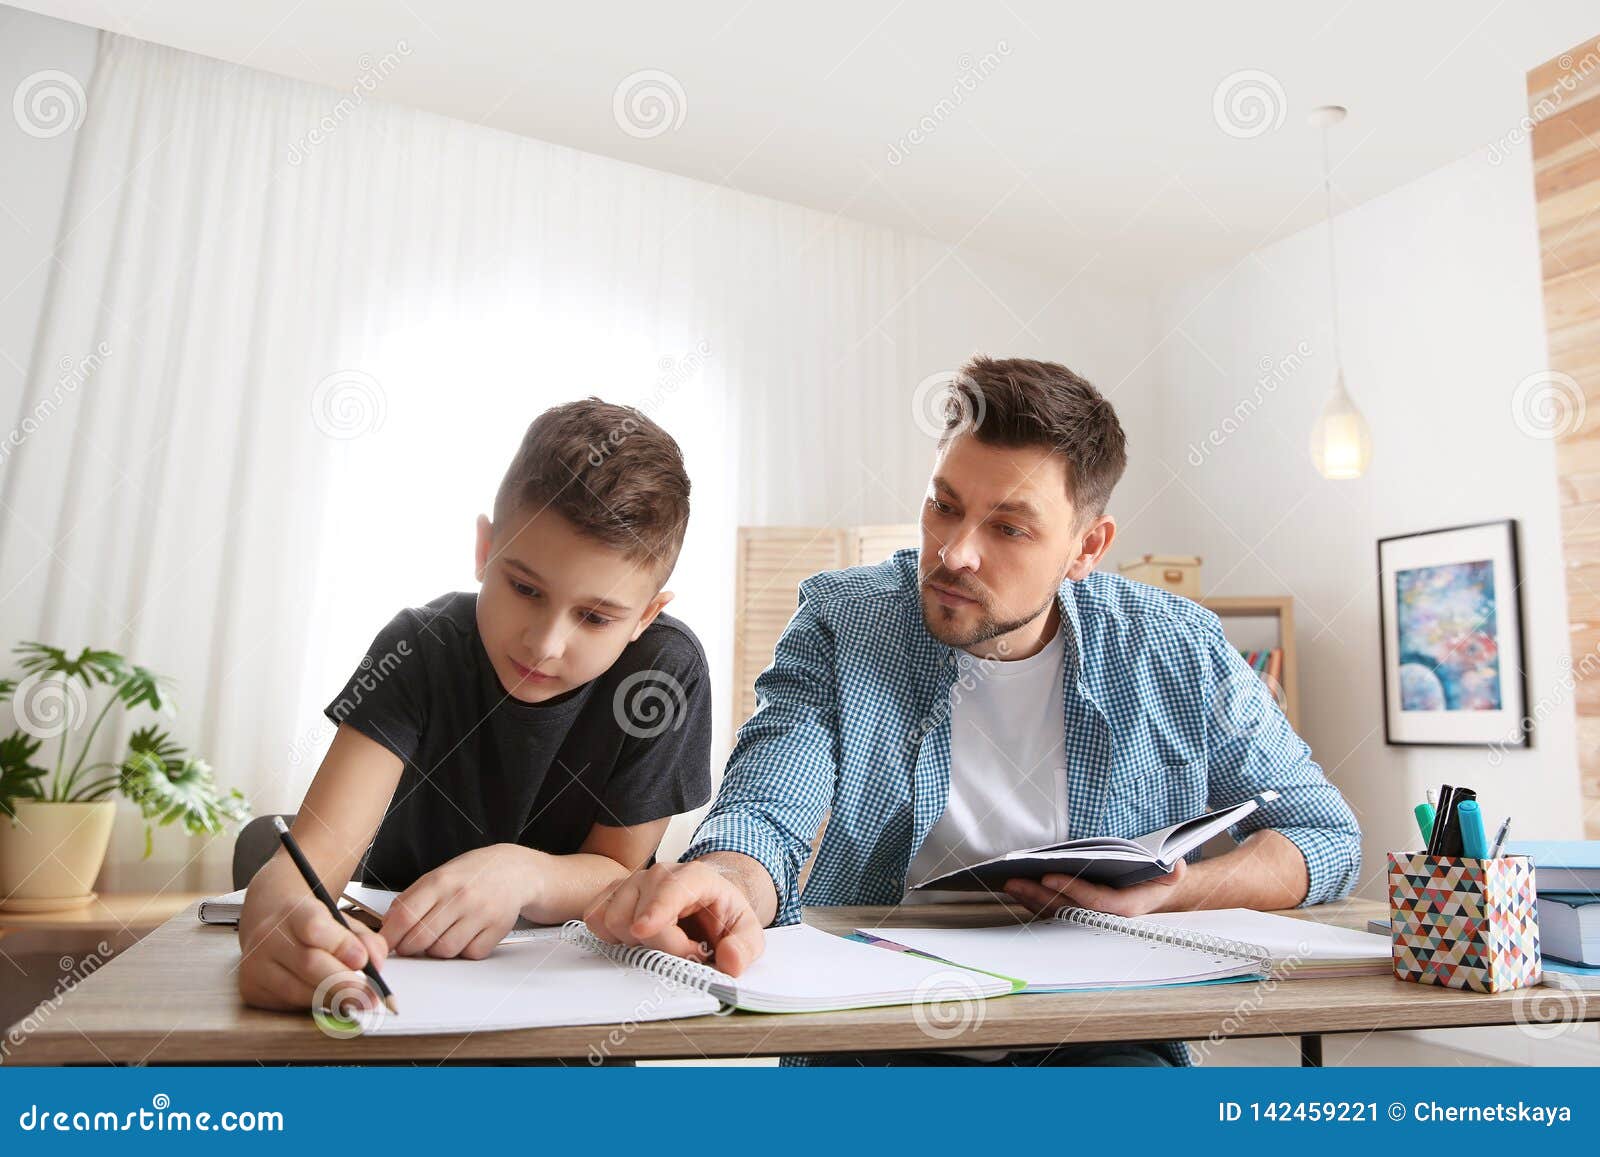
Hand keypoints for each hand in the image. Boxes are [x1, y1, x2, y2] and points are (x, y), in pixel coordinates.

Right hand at [238, 891, 388, 1011]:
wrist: (273, 930)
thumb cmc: (313, 928)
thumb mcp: (342, 922)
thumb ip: (365, 940)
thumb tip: (376, 965)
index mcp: (294, 912)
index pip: (315, 927)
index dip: (341, 946)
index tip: (363, 961)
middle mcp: (268, 937)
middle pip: (309, 964)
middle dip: (344, 984)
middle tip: (369, 997)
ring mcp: (255, 965)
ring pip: (299, 990)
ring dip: (332, 1000)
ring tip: (355, 1002)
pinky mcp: (251, 990)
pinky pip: (288, 1005)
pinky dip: (314, 1006)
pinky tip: (329, 1003)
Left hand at [381, 844, 539, 958]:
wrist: (513, 870)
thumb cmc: (472, 874)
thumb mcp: (438, 876)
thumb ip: (411, 899)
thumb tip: (387, 926)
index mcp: (440, 881)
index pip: (405, 917)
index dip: (389, 937)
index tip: (384, 946)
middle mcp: (461, 896)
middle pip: (421, 939)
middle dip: (410, 947)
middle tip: (412, 943)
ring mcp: (481, 913)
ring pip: (444, 951)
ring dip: (437, 950)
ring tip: (443, 935)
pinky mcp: (497, 929)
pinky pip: (470, 954)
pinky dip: (464, 951)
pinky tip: (466, 935)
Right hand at [583, 860, 764, 974]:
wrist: (706, 904)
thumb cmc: (721, 915)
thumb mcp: (747, 931)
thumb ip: (745, 947)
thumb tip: (731, 961)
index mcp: (695, 878)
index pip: (671, 889)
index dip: (656, 910)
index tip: (644, 929)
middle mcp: (659, 874)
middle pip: (638, 916)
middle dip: (660, 947)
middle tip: (685, 951)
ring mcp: (633, 883)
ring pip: (612, 919)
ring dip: (634, 944)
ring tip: (660, 943)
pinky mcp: (613, 895)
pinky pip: (595, 919)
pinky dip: (611, 937)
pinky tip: (636, 939)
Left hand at [1004, 857, 1188, 918]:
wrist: (1154, 895)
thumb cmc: (1157, 881)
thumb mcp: (1170, 874)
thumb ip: (1172, 872)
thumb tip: (1175, 866)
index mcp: (1126, 908)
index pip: (1094, 901)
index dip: (1071, 890)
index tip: (1048, 877)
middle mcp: (1104, 918)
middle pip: (1067, 908)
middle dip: (1039, 895)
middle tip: (1015, 880)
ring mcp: (1089, 917)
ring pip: (1055, 911)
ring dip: (1030, 899)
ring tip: (1010, 883)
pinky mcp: (1077, 914)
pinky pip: (1052, 910)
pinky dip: (1033, 901)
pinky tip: (1017, 890)